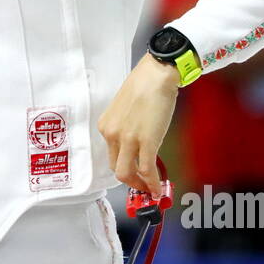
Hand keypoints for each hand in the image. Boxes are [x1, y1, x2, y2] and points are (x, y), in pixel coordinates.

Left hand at [97, 54, 179, 193]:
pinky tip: (158, 189)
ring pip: (127, 174)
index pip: (112, 155)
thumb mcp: (125, 108)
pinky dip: (151, 183)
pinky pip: (146, 170)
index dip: (125, 167)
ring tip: (150, 189)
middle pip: (117, 168)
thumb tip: (138, 138)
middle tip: (143, 185)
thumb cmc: (145, 85)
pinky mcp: (146, 142)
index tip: (134, 172)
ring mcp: (127, 140)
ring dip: (139, 186)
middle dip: (131, 181)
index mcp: (106, 126)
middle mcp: (112, 134)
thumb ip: (127, 125)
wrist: (157, 74)